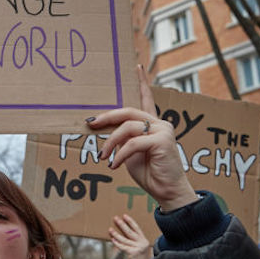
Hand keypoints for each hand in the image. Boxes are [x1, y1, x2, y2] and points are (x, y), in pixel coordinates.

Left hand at [88, 66, 196, 211]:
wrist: (168, 192)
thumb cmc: (151, 174)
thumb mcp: (130, 154)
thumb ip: (123, 140)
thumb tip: (108, 133)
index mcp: (153, 125)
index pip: (147, 99)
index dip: (141, 83)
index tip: (136, 67)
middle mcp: (160, 123)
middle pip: (128, 112)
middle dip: (107, 117)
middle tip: (91, 123)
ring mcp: (163, 130)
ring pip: (127, 128)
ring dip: (110, 143)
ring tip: (103, 157)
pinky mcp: (163, 140)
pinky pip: (133, 143)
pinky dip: (120, 154)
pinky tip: (114, 165)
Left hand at [110, 214, 152, 258]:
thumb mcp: (139, 251)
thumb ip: (134, 243)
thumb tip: (122, 236)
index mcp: (145, 241)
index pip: (137, 229)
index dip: (130, 222)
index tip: (124, 216)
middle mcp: (143, 243)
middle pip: (130, 232)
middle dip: (122, 224)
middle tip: (115, 218)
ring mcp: (139, 248)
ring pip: (125, 239)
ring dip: (116, 234)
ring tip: (110, 229)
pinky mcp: (134, 253)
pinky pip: (123, 247)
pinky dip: (117, 243)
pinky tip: (112, 239)